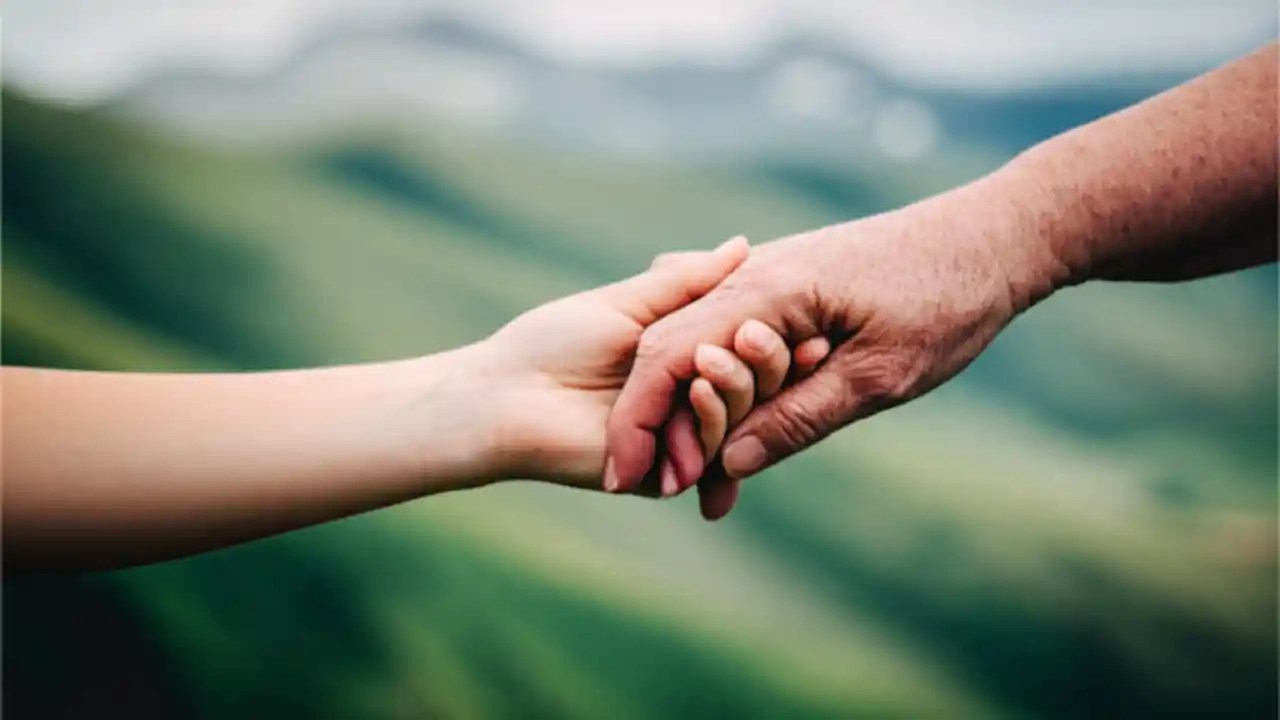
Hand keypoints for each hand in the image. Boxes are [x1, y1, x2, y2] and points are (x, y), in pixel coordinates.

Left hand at [468, 237, 751, 490]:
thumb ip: (688, 283)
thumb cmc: (555, 342)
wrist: (506, 396)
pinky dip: (712, 420)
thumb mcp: (629, 303)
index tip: (804, 316)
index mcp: (685, 359)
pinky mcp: (665, 474)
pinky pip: (709, 454)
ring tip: (715, 360)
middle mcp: (689, 402)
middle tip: (769, 337)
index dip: (775, 334)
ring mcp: (680, 439)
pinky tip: (702, 390)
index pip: (748, 348)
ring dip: (737, 389)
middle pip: (755, 388)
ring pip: (740, 421)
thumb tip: (744, 244)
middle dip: (767, 362)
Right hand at [605, 183, 1060, 517]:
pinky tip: (734, 429)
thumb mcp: (880, 375)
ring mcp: (767, 276)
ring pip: (699, 345)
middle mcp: (753, 276)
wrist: (990, 238)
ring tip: (698, 477)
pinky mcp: (786, 288)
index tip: (629, 481)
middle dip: (654, 421)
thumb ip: (800, 417)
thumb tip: (732, 462)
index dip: (642, 421)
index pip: (671, 356)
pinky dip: (723, 385)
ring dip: (690, 408)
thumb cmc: (946, 300)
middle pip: (669, 349)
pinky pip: (732, 337)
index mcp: (768, 290)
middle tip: (657, 489)